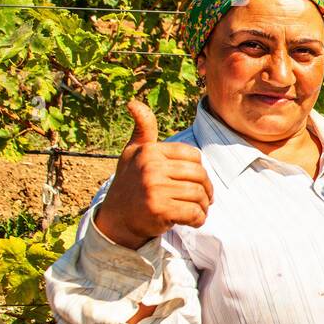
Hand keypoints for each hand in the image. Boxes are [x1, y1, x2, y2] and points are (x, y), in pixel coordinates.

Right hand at [94, 100, 214, 250]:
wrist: (116, 218)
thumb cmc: (131, 182)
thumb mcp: (134, 153)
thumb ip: (143, 129)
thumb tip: (133, 103)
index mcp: (150, 151)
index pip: (194, 155)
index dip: (199, 169)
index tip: (196, 181)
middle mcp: (150, 167)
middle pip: (199, 174)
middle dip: (207, 189)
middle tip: (205, 198)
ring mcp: (154, 188)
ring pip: (199, 194)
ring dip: (204, 205)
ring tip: (198, 209)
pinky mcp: (158, 209)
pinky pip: (194, 212)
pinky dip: (199, 219)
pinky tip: (193, 220)